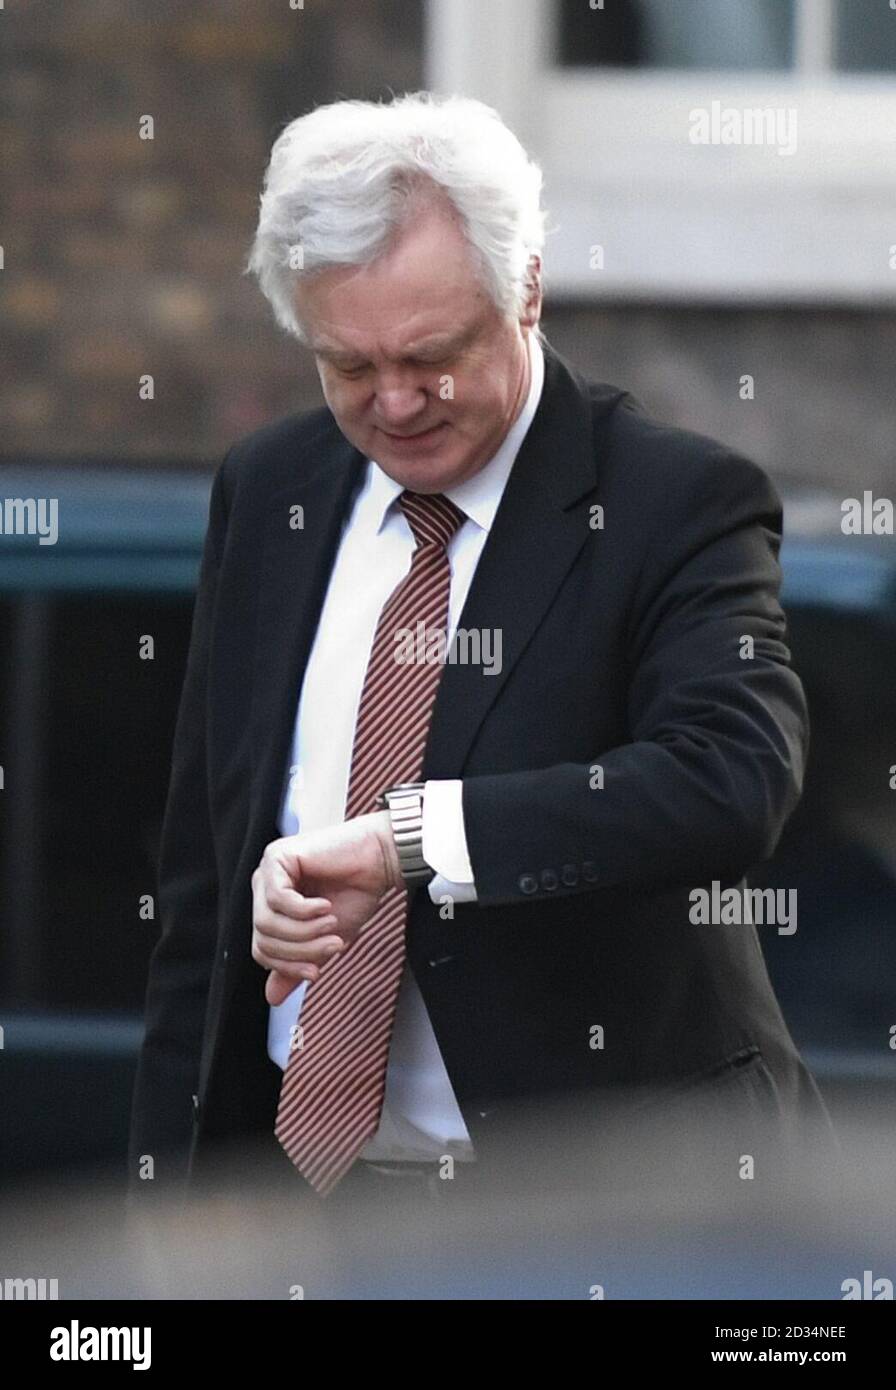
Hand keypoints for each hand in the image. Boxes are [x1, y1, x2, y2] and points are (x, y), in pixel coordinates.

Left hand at [251, 811, 401, 1005]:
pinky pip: (278, 899)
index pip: (262, 949)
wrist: (381, 860)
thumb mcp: (326, 939)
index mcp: (272, 906)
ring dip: (304, 931)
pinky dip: (304, 910)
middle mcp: (264, 888)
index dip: (288, 966)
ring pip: (267, 922)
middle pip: (263, 937)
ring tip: (332, 924)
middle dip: (300, 950)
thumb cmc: (358, 893)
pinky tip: (325, 905)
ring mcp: (268, 871)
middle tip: (332, 945)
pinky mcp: (277, 857)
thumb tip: (271, 998)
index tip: (316, 972)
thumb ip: (298, 963)